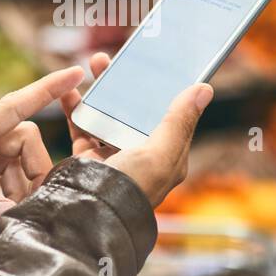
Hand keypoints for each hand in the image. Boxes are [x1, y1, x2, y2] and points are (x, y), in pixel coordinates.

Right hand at [60, 52, 213, 207]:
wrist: (89, 215)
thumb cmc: (132, 188)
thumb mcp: (161, 153)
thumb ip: (180, 120)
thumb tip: (204, 89)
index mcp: (166, 157)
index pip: (172, 116)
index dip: (167, 89)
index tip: (159, 64)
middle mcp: (141, 157)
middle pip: (136, 111)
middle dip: (127, 83)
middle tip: (117, 59)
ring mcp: (113, 158)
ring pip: (109, 114)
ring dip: (101, 89)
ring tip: (94, 65)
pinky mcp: (87, 159)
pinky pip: (82, 127)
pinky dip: (76, 108)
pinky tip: (70, 91)